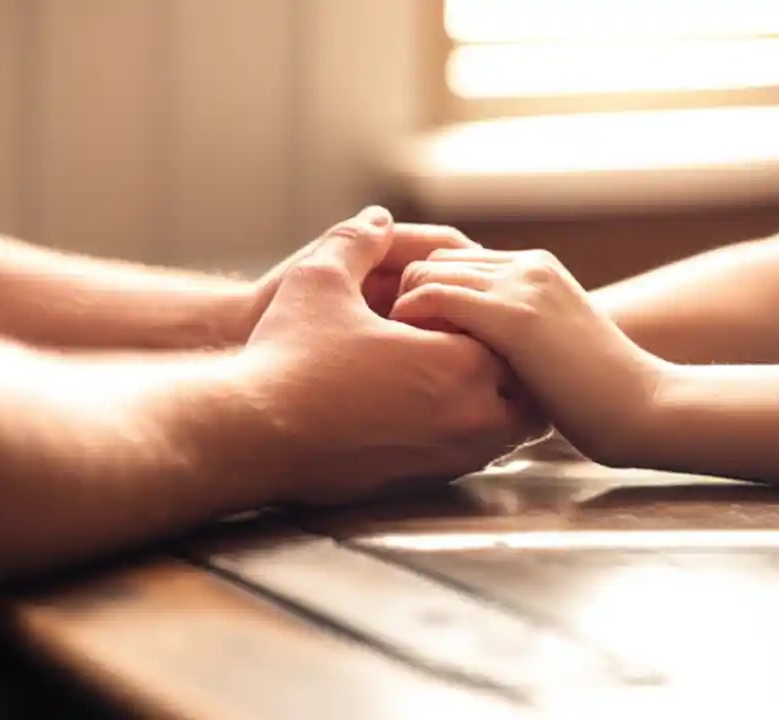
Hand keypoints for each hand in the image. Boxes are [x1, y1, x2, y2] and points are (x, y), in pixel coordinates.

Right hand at [242, 208, 544, 502]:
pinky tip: (428, 408)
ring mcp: (450, 458)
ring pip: (507, 430)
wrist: (251, 435)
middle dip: (511, 365)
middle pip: (527, 390)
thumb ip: (358, 242)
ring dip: (494, 400)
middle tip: (479, 342)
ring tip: (458, 374)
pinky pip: (471, 456)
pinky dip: (466, 430)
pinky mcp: (424, 484)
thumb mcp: (320, 280)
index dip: (489, 318)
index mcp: (461, 364)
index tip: (464, 309)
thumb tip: (377, 220)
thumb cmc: (288, 358)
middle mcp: (470, 419)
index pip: (510, 336)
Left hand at [392, 248, 664, 463]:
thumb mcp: (547, 349)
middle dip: (402, 295)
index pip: (451, 259)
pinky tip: (404, 354)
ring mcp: (520, 286)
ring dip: (400, 309)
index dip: (421, 292)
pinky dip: (407, 319)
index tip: (400, 332)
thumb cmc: (593, 397)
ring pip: (424, 272)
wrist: (641, 408)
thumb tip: (463, 351)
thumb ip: (510, 336)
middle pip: (431, 259)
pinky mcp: (512, 315)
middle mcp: (525, 265)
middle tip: (385, 343)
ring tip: (390, 352)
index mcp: (534, 268)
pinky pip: (432, 296)